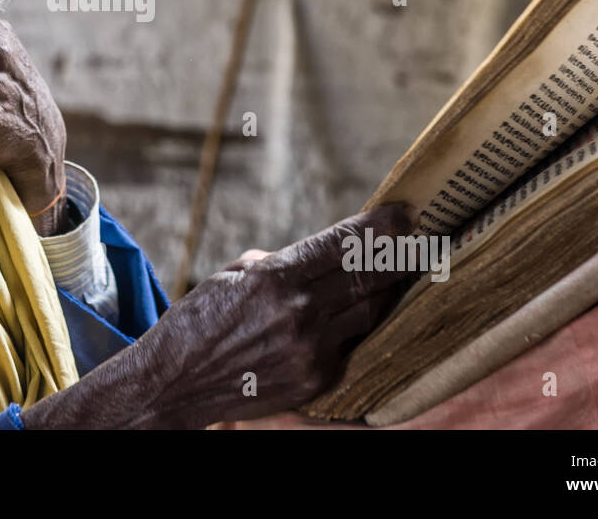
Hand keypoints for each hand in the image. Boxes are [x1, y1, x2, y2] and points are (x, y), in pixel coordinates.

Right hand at [21, 203, 414, 428]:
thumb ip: (283, 263)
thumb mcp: (235, 275)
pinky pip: (351, 345)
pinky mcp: (315, 380)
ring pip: (368, 313)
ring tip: (402, 272)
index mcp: (274, 278)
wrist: (175, 383)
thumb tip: (325, 256)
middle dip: (398, 256)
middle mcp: (297, 314)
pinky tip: (368, 311)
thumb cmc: (200, 321)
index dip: (380, 228)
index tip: (406, 214)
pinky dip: (359, 326)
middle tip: (421, 239)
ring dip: (386, 291)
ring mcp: (310, 351)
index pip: (342, 245)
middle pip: (367, 279)